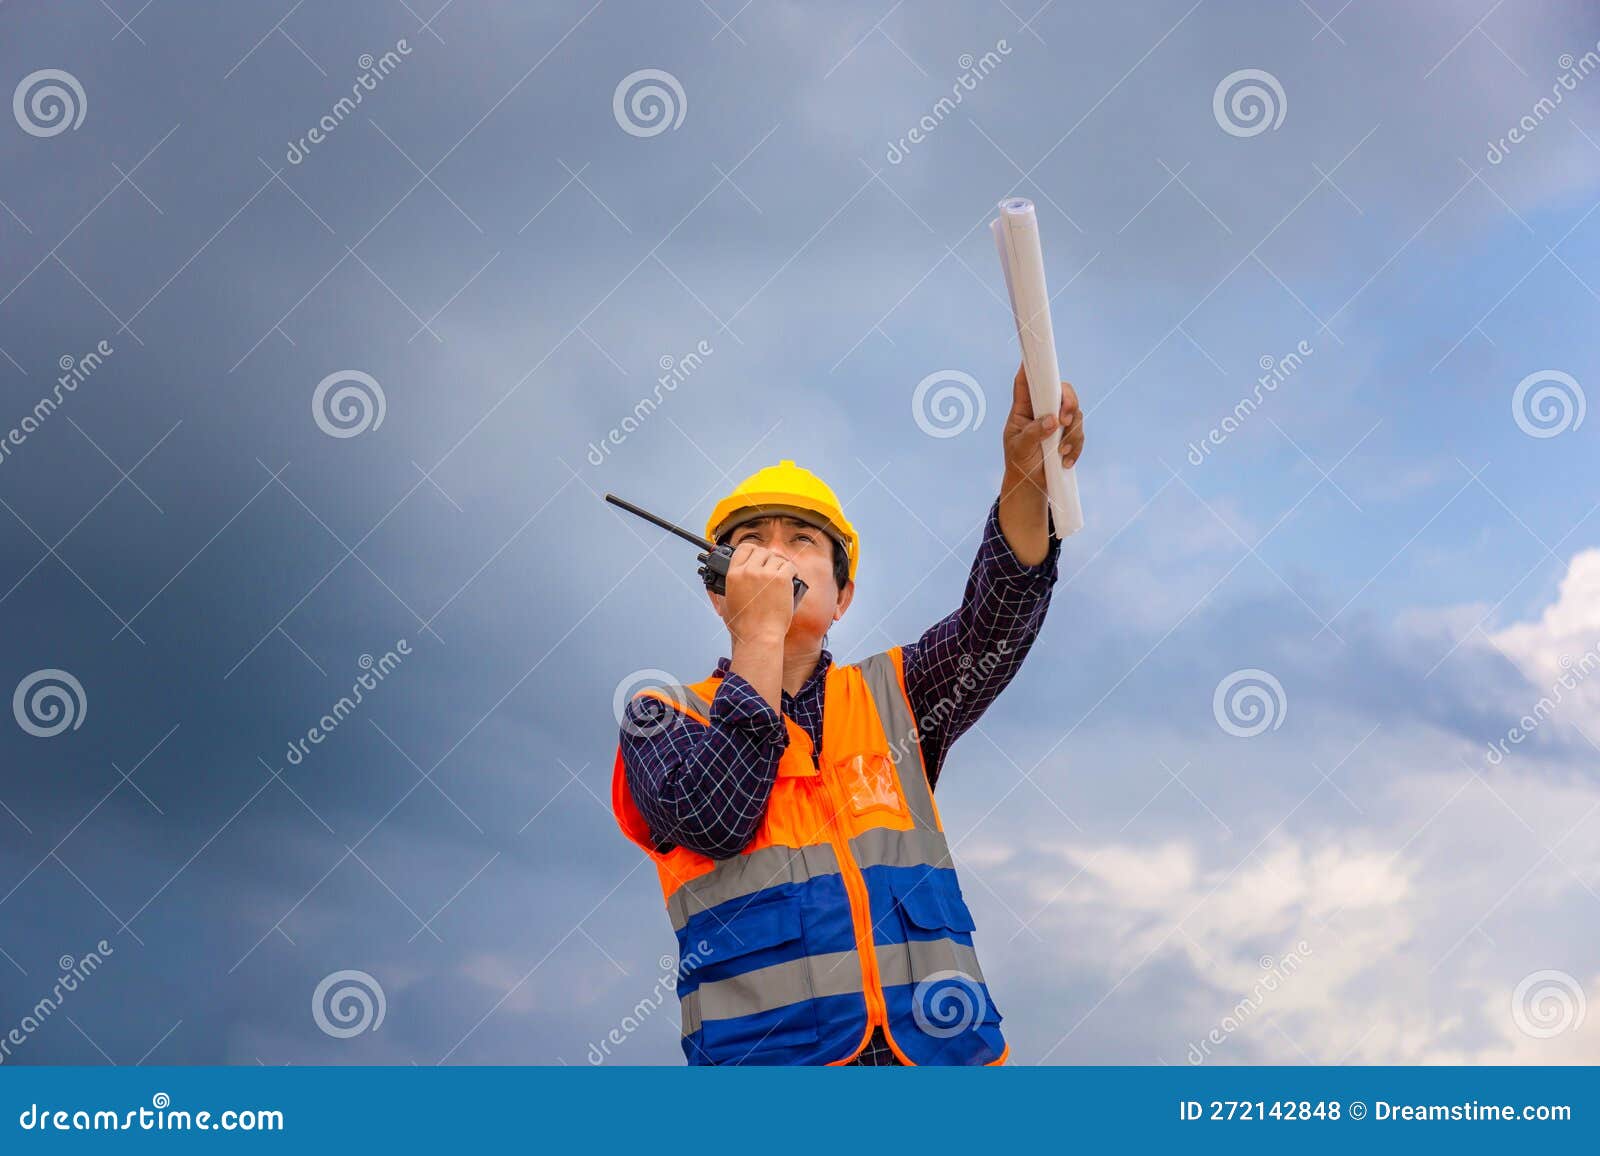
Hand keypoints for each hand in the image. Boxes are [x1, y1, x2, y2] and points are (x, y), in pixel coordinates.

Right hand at [721, 542, 797, 642]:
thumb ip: (722, 588)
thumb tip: (716, 581)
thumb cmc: (743, 625)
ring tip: (782, 577)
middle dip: (768, 559)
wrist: (758, 636)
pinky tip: (791, 579)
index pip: (744, 548)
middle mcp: (748, 571)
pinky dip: (792, 572)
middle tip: (772, 569)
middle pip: (761, 551)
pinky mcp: (781, 579)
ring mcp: (765, 574)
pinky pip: (790, 566)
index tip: (758, 557)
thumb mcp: (725, 603)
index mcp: (733, 575)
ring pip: (777, 558)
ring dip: (781, 566)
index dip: (753, 551)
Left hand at [1001, 361, 1083, 495]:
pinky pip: (1080, 433)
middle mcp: (1042, 410)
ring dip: (1072, 432)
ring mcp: (1057, 421)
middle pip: (1060, 391)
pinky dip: (1076, 446)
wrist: (1029, 484)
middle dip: (1068, 402)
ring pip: (1074, 412)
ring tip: (1062, 451)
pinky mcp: (1068, 434)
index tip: (1036, 359)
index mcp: (1023, 408)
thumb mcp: (1020, 448)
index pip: (1026, 383)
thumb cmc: (1019, 461)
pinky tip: (1065, 460)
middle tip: (1064, 419)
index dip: (1031, 368)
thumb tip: (1051, 421)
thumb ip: (1033, 433)